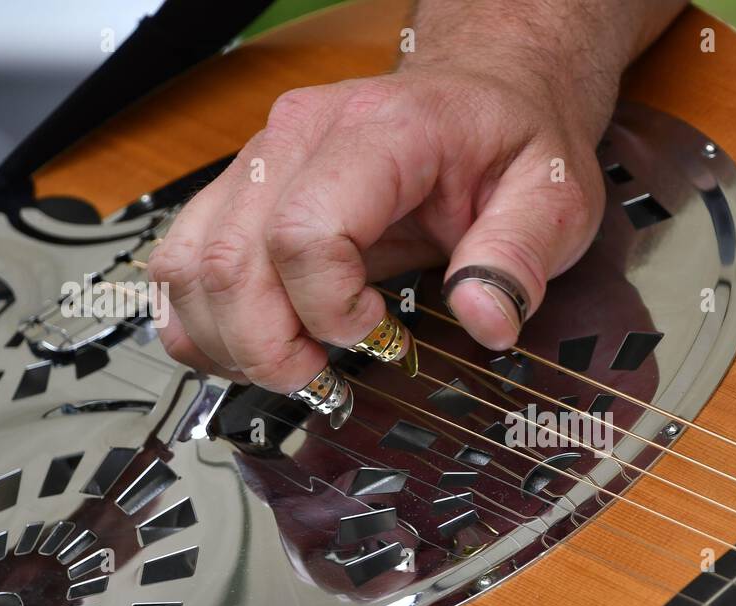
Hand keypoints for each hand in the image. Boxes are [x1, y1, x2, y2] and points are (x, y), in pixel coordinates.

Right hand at [148, 66, 605, 391]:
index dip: (329, 310)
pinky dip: (205, 322)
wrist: (484, 93)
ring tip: (294, 369)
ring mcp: (262, 160)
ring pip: (188, 265)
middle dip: (267, 348)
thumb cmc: (510, 140)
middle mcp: (298, 137)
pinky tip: (255, 347)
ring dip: (229, 342)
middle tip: (323, 383)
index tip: (378, 339)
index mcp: (380, 131)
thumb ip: (519, 258)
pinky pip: (183, 263)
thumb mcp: (553, 196)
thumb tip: (484, 322)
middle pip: (228, 259)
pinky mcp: (245, 190)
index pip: (304, 230)